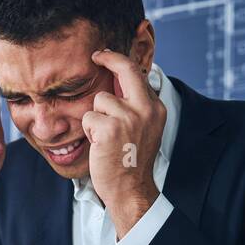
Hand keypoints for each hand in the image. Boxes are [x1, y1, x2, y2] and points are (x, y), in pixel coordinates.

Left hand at [80, 49, 166, 237]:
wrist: (131, 189)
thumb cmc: (131, 161)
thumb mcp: (144, 129)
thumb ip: (137, 106)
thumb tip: (120, 81)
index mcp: (155, 107)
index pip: (137, 73)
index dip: (119, 61)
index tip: (106, 56)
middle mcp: (145, 108)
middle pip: (125, 69)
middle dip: (108, 58)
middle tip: (96, 56)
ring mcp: (128, 117)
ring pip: (100, 100)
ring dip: (96, 118)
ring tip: (105, 138)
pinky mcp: (110, 128)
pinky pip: (89, 117)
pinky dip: (90, 131)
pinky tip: (100, 145)